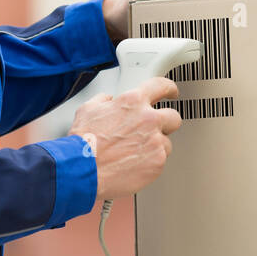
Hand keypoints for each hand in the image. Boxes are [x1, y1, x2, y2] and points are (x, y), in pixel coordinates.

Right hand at [69, 76, 183, 202]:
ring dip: (155, 146)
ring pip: (166, 142)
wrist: (83, 170)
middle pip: (173, 117)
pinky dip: (150, 163)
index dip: (169, 89)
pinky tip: (133, 164)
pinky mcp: (157, 162)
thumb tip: (108, 100)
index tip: (171, 92)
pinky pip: (161, 160)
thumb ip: (103, 100)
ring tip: (134, 154)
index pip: (161, 86)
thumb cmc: (83, 142)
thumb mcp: (88, 110)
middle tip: (154, 130)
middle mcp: (148, 119)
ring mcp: (155, 142)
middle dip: (166, 123)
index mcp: (133, 102)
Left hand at [101, 0, 246, 43]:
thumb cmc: (124, 7)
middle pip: (227, 0)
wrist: (111, 23)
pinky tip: (233, 49)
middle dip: (246, 8)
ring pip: (221, 16)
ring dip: (238, 24)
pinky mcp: (187, 25)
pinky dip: (222, 35)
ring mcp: (190, 11)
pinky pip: (210, 28)